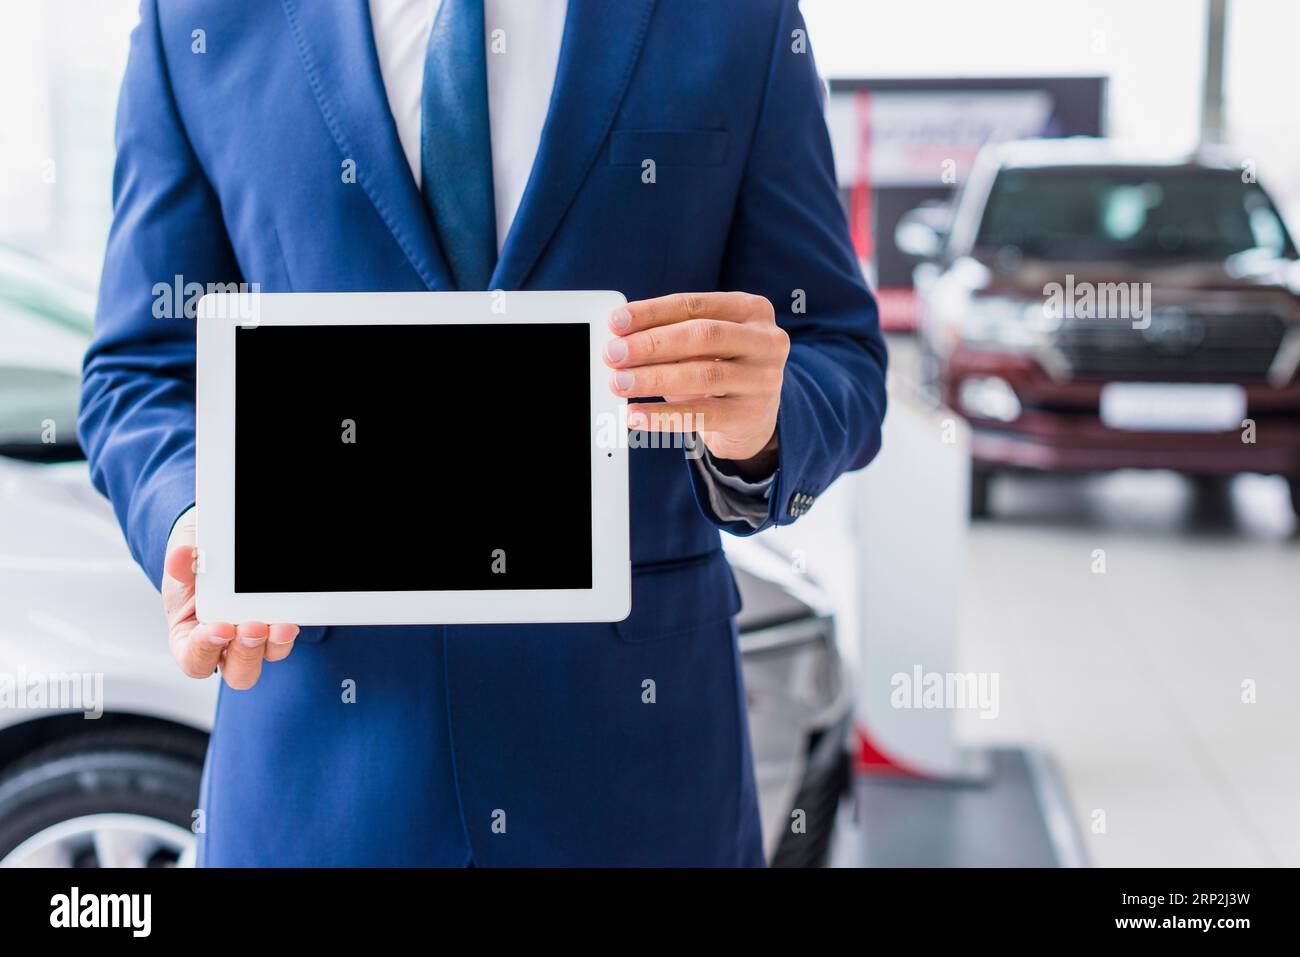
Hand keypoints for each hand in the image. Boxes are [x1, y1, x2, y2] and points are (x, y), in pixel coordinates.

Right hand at [162, 507, 298, 689]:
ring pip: (268, 655)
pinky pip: (286, 635)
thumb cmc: (195, 568)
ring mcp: (254, 639)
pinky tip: (292, 613)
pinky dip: (290, 626)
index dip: (206, 649)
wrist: (219, 549)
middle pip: (239, 672)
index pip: (195, 660)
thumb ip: (181, 566)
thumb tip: (181, 558)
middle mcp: (225, 647)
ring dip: (277, 643)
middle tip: (254, 627)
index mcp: (190, 640)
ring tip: (282, 625)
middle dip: (247, 653)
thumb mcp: (184, 564)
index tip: (221, 628)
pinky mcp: (276, 625)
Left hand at [604, 292, 788, 478]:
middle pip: (702, 336)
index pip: (694, 305)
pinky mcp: (752, 415)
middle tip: (613, 354)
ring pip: (703, 375)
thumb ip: (670, 333)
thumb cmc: (719, 366)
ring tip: (619, 383)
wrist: (753, 415)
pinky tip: (636, 416)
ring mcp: (764, 379)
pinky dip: (663, 416)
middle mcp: (766, 341)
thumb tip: (619, 338)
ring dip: (653, 379)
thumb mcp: (703, 343)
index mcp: (752, 309)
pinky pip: (701, 416)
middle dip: (652, 345)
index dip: (652, 312)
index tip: (615, 322)